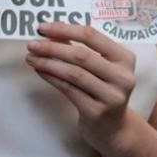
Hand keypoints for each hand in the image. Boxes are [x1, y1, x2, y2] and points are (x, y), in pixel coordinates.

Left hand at [26, 22, 135, 152]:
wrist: (114, 129)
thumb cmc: (103, 91)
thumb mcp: (101, 68)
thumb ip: (82, 50)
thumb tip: (51, 34)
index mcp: (125, 58)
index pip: (92, 36)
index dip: (65, 30)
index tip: (43, 27)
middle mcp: (122, 76)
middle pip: (82, 55)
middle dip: (52, 47)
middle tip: (32, 44)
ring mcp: (111, 96)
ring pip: (73, 73)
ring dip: (48, 63)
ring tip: (31, 58)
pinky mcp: (96, 111)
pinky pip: (68, 90)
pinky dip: (51, 78)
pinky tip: (40, 71)